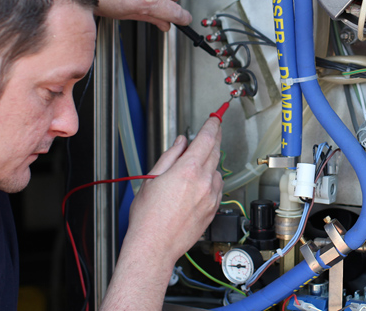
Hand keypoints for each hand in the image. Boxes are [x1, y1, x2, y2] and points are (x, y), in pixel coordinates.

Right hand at [100, 118, 222, 310]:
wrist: (155, 246)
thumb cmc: (148, 217)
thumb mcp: (152, 179)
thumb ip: (170, 156)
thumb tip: (181, 142)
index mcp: (187, 171)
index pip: (206, 139)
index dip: (212, 126)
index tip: (214, 119)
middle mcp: (203, 182)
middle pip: (215, 152)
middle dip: (214, 139)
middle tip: (214, 130)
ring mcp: (211, 197)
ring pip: (216, 171)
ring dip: (210, 162)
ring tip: (197, 163)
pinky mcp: (213, 210)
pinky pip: (217, 188)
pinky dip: (211, 180)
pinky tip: (200, 183)